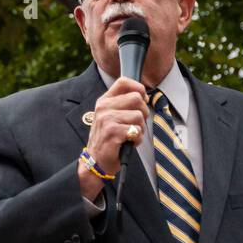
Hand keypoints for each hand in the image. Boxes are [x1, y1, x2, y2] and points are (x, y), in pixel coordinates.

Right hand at [78, 76, 148, 199]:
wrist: (97, 161)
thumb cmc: (109, 139)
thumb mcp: (112, 116)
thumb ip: (125, 104)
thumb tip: (145, 95)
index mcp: (104, 101)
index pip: (123, 82)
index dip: (138, 88)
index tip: (141, 100)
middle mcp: (103, 107)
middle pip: (137, 98)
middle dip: (143, 112)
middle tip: (135, 124)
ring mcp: (107, 119)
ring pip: (139, 116)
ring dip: (140, 129)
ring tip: (129, 135)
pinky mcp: (112, 132)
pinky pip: (136, 130)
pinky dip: (137, 139)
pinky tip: (128, 143)